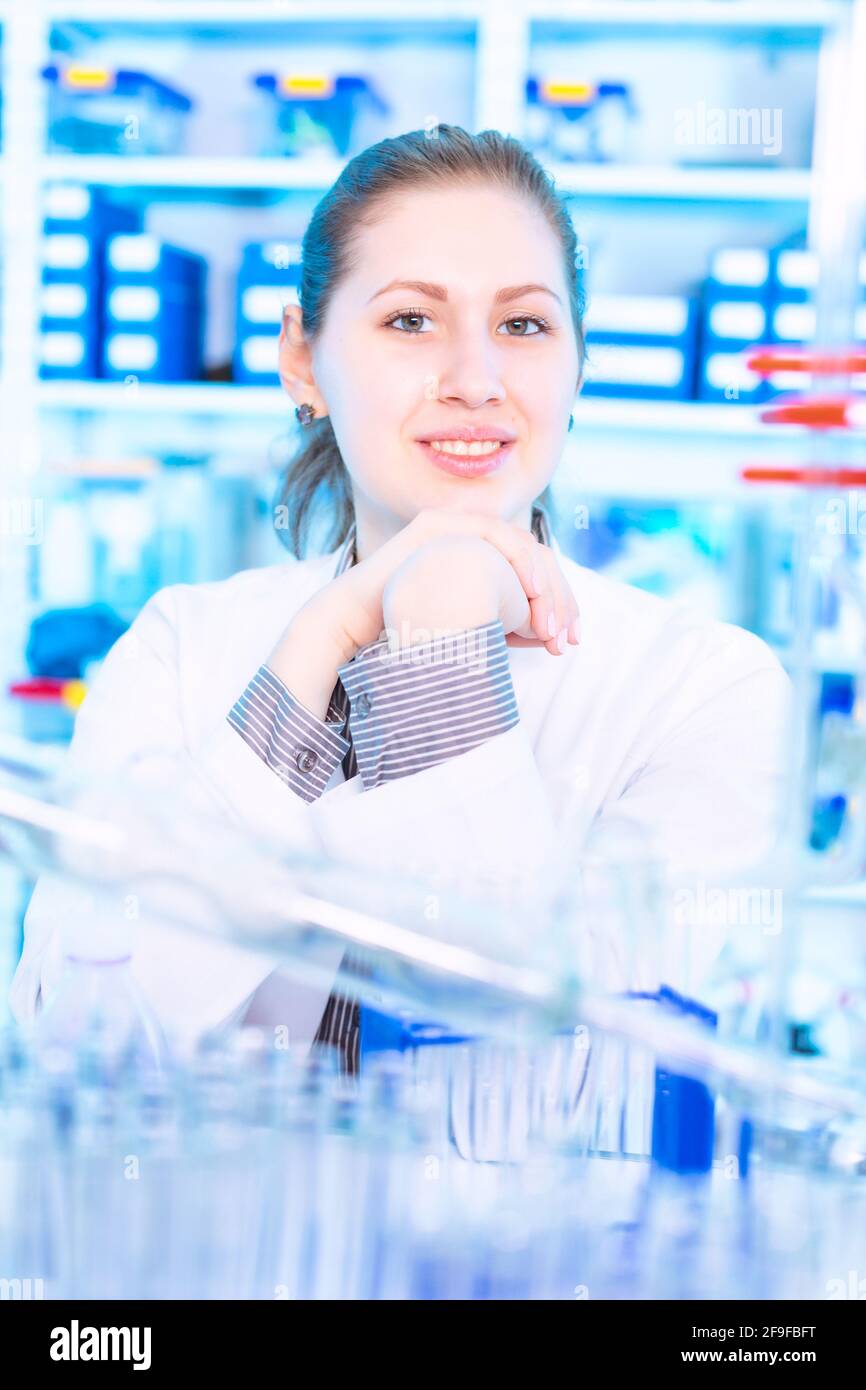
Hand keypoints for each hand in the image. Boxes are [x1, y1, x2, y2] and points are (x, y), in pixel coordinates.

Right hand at [383, 535, 578, 656]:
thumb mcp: (471, 629)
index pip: (537, 574)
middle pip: (536, 559)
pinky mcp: (438, 524)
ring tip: (550, 625)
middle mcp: (474, 539)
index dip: (562, 604)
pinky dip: (519, 559)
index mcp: (484, 560)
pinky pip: (493, 534)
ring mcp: (456, 527)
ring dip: (544, 586)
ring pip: (522, 547)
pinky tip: (532, 589)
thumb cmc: (408, 631)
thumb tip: (549, 636)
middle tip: (566, 637)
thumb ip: (508, 625)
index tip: (571, 640)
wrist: (357, 624)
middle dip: (559, 600)